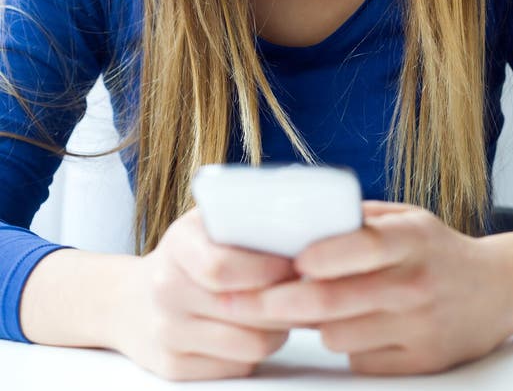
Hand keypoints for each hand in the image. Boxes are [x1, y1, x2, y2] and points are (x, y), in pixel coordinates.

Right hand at [115, 208, 296, 380]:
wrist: (130, 301)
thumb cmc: (187, 256)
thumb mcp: (207, 223)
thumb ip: (244, 219)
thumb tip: (301, 232)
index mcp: (177, 246)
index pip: (222, 267)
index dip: (268, 269)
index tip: (296, 264)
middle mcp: (166, 290)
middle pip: (244, 310)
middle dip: (287, 302)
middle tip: (307, 291)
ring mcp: (168, 333)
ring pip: (251, 345)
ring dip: (280, 330)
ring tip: (286, 311)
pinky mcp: (175, 368)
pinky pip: (238, 367)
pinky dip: (258, 351)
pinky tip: (258, 329)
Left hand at [222, 201, 512, 374]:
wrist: (497, 290)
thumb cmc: (436, 248)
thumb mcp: (407, 217)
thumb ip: (358, 219)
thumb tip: (297, 223)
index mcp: (412, 239)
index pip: (363, 245)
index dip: (322, 254)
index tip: (284, 259)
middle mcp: (416, 284)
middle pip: (335, 301)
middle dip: (276, 303)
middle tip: (235, 302)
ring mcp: (419, 328)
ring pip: (337, 335)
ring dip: (309, 322)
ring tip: (302, 303)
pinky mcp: (421, 363)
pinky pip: (358, 360)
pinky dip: (343, 345)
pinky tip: (350, 325)